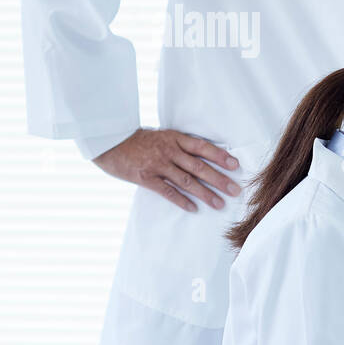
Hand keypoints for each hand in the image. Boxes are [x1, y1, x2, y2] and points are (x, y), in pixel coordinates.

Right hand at [93, 128, 241, 212]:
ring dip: (205, 194)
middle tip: (235, 190)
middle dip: (220, 179)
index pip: (203, 147)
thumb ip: (178, 145)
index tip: (236, 165)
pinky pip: (168, 191)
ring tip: (220, 204)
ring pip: (187, 181)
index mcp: (174, 138)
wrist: (107, 140)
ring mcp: (158, 165)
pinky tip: (194, 208)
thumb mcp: (160, 136)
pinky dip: (182, 200)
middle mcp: (169, 151)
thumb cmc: (135, 139)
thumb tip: (201, 155)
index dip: (220, 156)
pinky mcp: (146, 178)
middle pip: (200, 167)